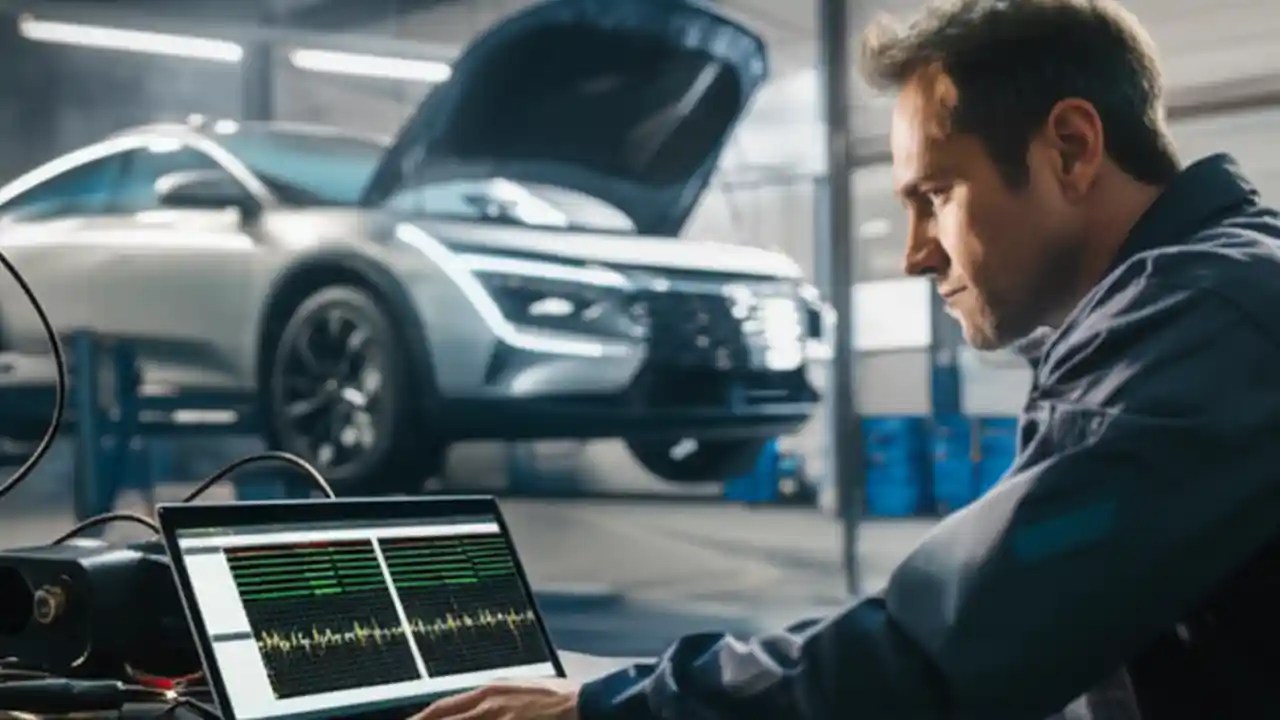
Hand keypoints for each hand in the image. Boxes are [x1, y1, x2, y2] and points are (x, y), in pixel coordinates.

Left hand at [408, 678, 581, 719]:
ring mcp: (497, 718)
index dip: (422, 717)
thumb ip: (497, 699)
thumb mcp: (522, 689)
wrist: (586, 703)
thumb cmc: (560, 698)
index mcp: (489, 690)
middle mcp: (487, 703)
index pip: (443, 706)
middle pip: (442, 718)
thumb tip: (480, 706)